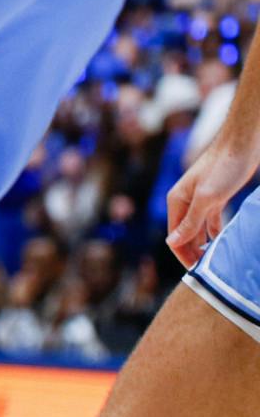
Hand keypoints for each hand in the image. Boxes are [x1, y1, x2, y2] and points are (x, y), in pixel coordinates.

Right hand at [168, 138, 259, 266]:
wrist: (243, 143)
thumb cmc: (225, 167)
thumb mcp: (208, 198)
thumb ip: (190, 221)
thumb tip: (172, 242)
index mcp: (177, 201)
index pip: (175, 237)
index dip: (185, 255)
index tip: (201, 273)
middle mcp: (185, 201)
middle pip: (185, 235)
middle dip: (195, 253)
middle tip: (212, 271)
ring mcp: (200, 200)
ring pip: (199, 230)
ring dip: (206, 245)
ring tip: (219, 261)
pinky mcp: (215, 197)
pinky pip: (211, 222)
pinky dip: (216, 234)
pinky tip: (224, 243)